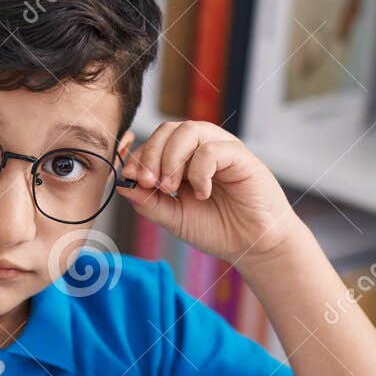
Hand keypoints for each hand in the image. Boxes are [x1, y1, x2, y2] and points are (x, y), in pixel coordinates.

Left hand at [116, 120, 301, 266]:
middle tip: (149, 183)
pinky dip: (200, 171)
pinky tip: (203, 193)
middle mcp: (202, 149)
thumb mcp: (174, 218)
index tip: (132, 178)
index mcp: (184, 160)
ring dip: (172, 158)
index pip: (155, 142)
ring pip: (189, 130)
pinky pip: (212, 149)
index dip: (139, 157)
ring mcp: (222, 149)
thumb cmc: (218, 229)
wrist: (252, 245)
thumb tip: (122, 185)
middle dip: (152, 155)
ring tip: (172, 187)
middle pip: (168, 130)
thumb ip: (148, 202)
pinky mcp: (240, 157)